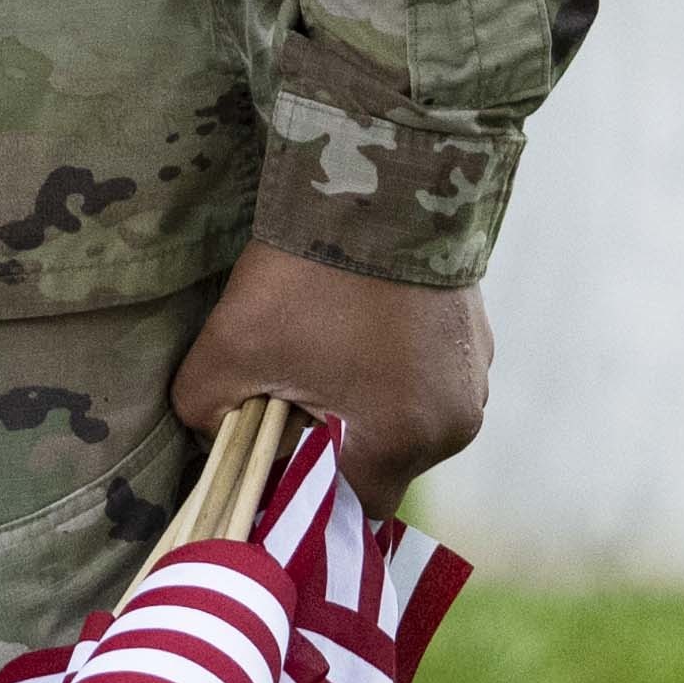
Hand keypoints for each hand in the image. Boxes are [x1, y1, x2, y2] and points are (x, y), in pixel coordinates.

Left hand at [171, 242, 495, 499]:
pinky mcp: (478, 336)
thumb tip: (218, 441)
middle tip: (294, 388)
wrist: (379, 176)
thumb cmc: (307, 275)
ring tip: (328, 348)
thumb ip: (205, 417)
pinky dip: (393, 367)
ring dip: (367, 402)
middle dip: (334, 439)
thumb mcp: (229, 348)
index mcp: (403, 439)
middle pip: (380, 463)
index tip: (272, 448)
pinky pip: (428, 377)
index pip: (349, 507)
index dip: (304, 486)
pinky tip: (360, 323)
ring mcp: (475, 375)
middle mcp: (456, 421)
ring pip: (406, 420)